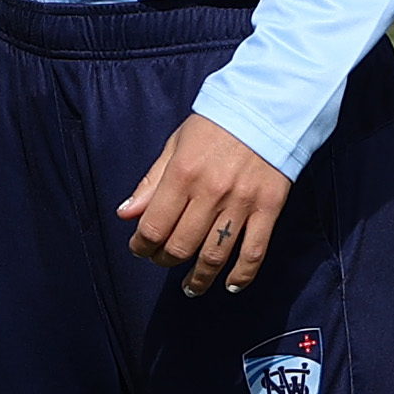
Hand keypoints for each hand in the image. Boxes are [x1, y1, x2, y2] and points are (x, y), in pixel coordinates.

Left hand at [115, 112, 292, 297]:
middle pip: (181, 245)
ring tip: (191, 286)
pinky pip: (254, 251)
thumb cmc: (216, 125)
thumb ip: (150, 182)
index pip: (153, 226)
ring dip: (199, 278)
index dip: (142, 245)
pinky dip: (242, 274)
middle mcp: (210, 192)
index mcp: (182, 174)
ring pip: (214, 255)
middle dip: (165, 260)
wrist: (268, 107)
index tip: (139, 248)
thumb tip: (125, 214)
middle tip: (162, 262)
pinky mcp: (269, 208)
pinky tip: (231, 284)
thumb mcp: (175, 145)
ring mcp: (241, 203)